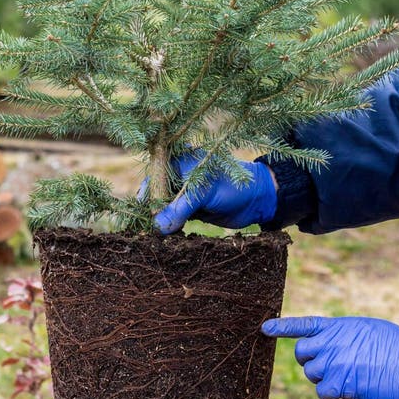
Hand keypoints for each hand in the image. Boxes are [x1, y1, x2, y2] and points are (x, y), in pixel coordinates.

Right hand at [153, 152, 277, 233]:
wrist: (258, 199)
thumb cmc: (233, 186)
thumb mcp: (203, 194)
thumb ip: (179, 209)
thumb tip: (156, 227)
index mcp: (179, 162)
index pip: (154, 179)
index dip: (146, 198)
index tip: (140, 217)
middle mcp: (179, 176)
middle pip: (156, 195)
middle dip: (152, 212)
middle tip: (147, 231)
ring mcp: (185, 193)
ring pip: (165, 208)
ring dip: (161, 221)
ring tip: (156, 236)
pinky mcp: (191, 209)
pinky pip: (175, 218)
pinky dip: (171, 226)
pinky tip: (168, 236)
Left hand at [262, 315, 398, 398]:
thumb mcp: (370, 330)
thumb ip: (345, 335)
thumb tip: (333, 345)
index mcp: (339, 325)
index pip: (303, 324)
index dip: (282, 326)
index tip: (264, 328)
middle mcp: (331, 342)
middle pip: (301, 352)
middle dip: (310, 360)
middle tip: (328, 366)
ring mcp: (334, 363)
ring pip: (310, 374)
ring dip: (323, 378)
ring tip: (347, 377)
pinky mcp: (341, 385)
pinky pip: (322, 392)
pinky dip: (330, 394)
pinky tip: (348, 390)